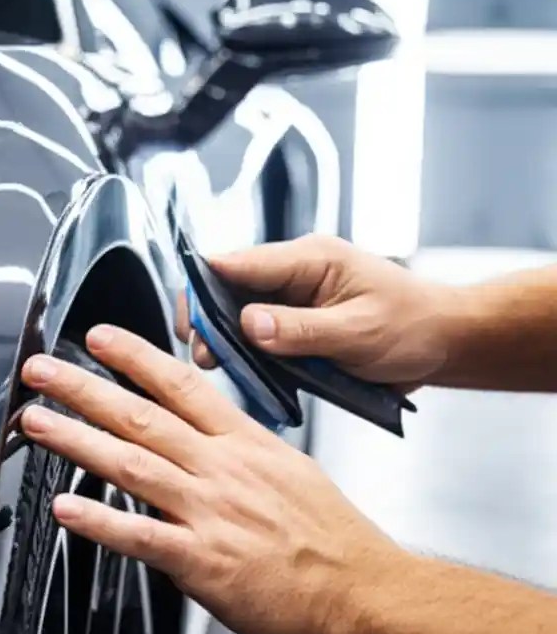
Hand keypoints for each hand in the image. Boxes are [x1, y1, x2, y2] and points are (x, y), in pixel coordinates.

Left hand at [19, 325, 404, 633]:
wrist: (369, 594)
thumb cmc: (335, 541)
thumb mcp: (291, 470)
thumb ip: (239, 453)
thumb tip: (204, 443)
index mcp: (245, 444)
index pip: (182, 385)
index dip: (134, 356)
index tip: (97, 337)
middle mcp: (222, 470)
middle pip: (142, 415)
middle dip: (83, 388)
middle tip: (41, 370)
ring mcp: (211, 513)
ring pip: (131, 464)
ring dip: (76, 440)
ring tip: (36, 422)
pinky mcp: (204, 561)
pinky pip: (141, 536)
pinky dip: (99, 521)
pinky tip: (66, 507)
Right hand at [175, 234, 451, 388]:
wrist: (444, 341)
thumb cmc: (413, 326)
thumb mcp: (358, 331)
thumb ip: (301, 328)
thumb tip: (249, 325)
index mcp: (308, 259)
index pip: (237, 262)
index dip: (204, 289)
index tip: (190, 324)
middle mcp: (293, 274)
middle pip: (227, 289)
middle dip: (209, 322)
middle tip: (205, 356)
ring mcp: (292, 300)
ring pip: (237, 315)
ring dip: (227, 342)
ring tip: (220, 368)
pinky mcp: (294, 325)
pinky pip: (257, 336)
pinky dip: (247, 355)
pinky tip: (243, 373)